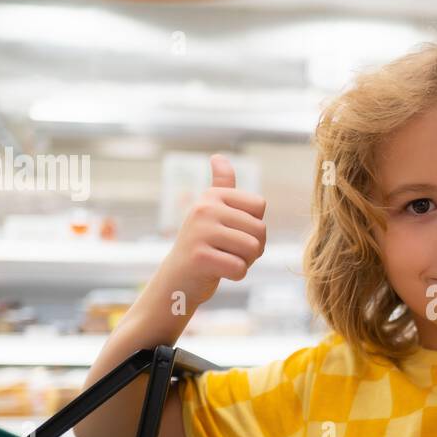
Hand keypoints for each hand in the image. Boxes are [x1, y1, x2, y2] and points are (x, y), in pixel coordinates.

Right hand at [155, 154, 266, 307]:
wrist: (176, 280)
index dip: (254, 225)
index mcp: (212, 195)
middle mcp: (204, 208)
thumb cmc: (202, 246)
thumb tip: (218, 157)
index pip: (259, 205)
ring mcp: (200, 231)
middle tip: (228, 252)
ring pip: (253, 248)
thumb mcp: (211, 212)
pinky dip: (235, 275)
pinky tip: (217, 272)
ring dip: (245, 262)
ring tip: (223, 261)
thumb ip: (221, 186)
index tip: (233, 233)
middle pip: (260, 229)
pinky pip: (239, 268)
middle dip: (252, 248)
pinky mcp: (199, 257)